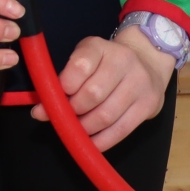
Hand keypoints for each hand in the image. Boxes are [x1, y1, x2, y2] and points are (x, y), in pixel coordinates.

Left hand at [32, 30, 172, 150]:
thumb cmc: (105, 63)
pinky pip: (122, 129)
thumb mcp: (85, 59)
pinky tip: (90, 143)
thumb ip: (65, 80)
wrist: (148, 61)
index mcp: (100, 47)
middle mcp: (123, 61)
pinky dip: (102, 141)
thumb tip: (40, 111)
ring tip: (75, 130)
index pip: (80, 65)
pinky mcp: (149, 104)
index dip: (64, 85)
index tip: (52, 98)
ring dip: (85, 128)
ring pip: (107, 115)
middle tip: (63, 117)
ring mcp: (139, 83)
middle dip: (73, 111)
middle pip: (93, 94)